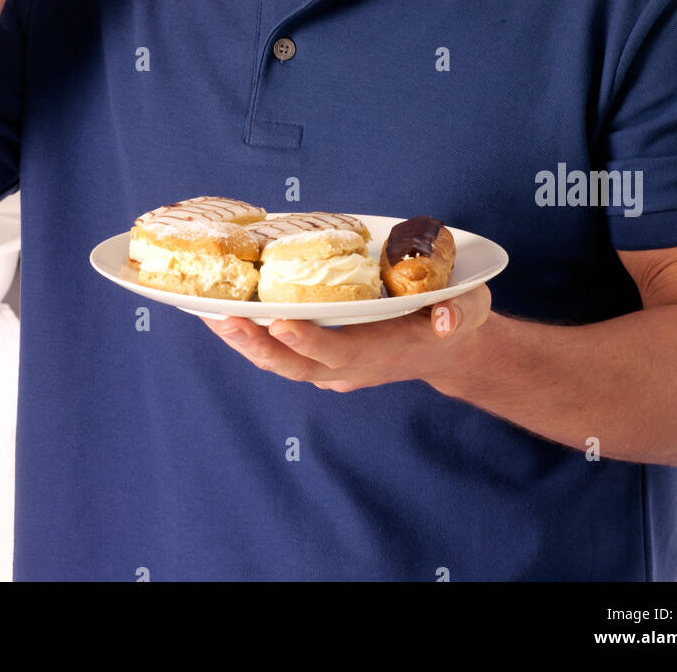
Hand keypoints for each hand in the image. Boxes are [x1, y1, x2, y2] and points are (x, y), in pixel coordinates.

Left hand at [201, 283, 490, 392]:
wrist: (447, 349)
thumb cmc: (455, 319)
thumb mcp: (469, 310)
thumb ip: (460, 312)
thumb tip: (448, 318)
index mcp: (382, 351)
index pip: (339, 352)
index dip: (309, 341)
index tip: (280, 321)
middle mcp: (349, 366)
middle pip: (295, 365)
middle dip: (256, 345)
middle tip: (222, 319)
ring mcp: (332, 366)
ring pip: (280, 362)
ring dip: (243, 342)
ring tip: (207, 314)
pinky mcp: (320, 356)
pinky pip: (279, 350)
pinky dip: (250, 335)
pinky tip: (221, 312)